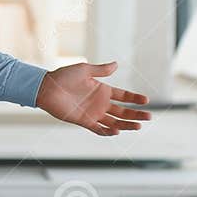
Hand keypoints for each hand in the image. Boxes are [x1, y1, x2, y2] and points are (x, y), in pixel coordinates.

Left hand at [35, 61, 150, 135]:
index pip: (123, 96)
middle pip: (123, 111)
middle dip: (136, 114)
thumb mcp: (84, 70)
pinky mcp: (84, 121)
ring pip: (114, 122)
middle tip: (149, 116)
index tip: (146, 100)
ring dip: (126, 124)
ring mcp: (93, 113)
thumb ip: (101, 70)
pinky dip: (108, 131)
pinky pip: (99, 129)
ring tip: (139, 126)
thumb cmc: (64, 76)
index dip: (134, 98)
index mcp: (102, 90)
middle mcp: (100, 103)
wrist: (47, 88)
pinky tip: (117, 131)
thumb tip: (116, 64)